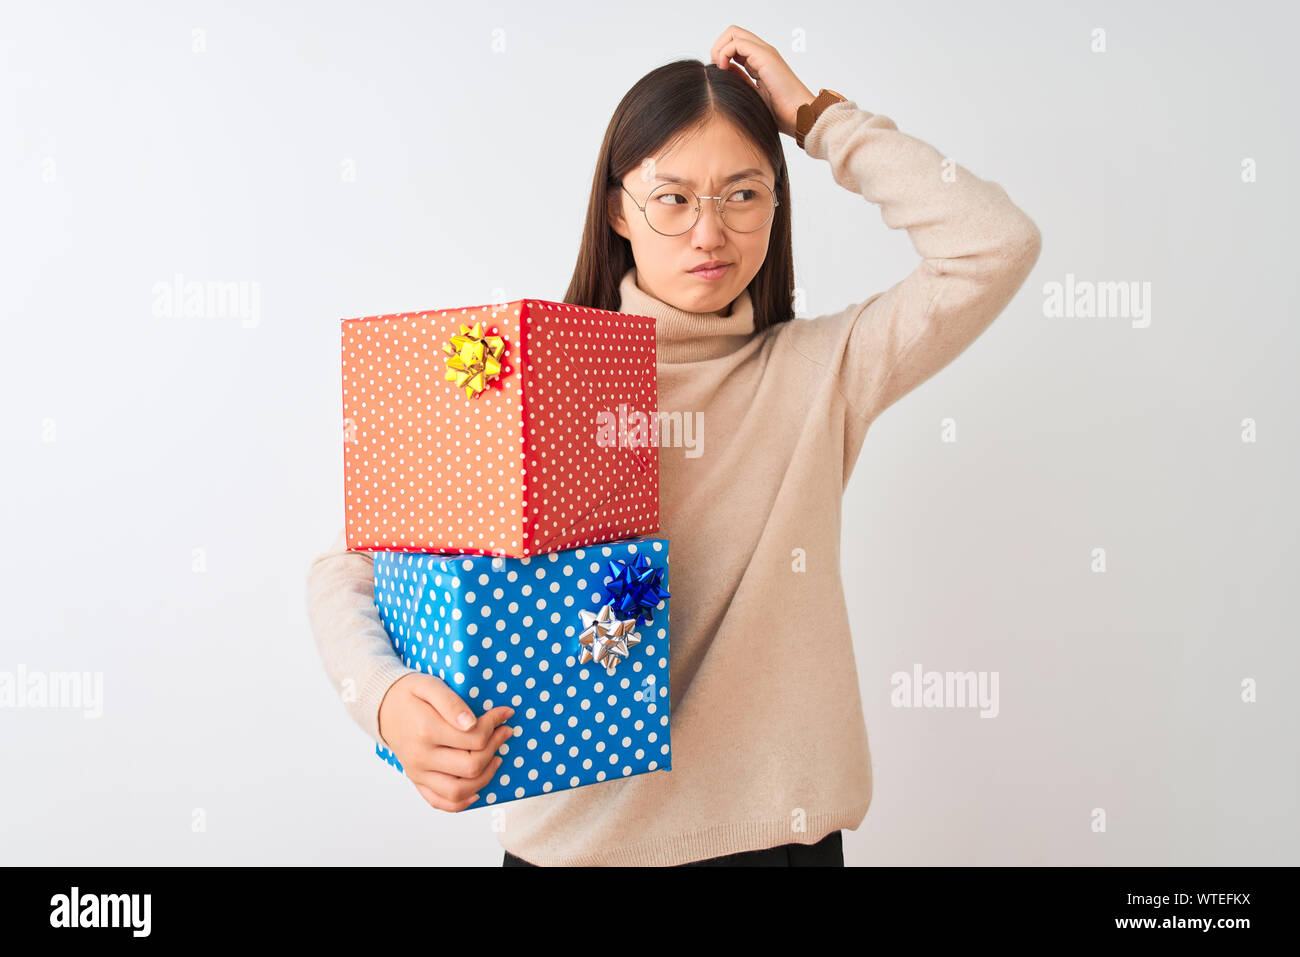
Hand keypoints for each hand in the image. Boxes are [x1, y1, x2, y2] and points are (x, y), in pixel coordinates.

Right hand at [377, 671, 514, 812]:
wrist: (383, 707)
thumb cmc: (409, 694)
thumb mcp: (429, 685)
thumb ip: (451, 702)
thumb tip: (472, 723)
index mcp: (426, 730)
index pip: (474, 738)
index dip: (494, 725)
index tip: (504, 713)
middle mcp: (421, 757)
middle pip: (471, 766)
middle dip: (495, 748)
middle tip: (504, 732)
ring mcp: (418, 773)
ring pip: (459, 790)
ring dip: (486, 777)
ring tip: (496, 758)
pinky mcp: (417, 781)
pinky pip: (440, 802)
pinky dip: (461, 802)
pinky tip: (476, 788)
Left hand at [709, 25, 816, 138]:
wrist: (800, 116)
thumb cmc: (781, 113)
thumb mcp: (753, 94)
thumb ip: (740, 80)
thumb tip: (723, 71)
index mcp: (760, 61)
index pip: (734, 44)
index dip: (721, 55)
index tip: (718, 74)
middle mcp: (762, 53)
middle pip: (732, 33)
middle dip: (718, 48)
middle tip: (717, 70)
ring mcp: (764, 52)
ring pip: (733, 33)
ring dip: (719, 49)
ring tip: (720, 70)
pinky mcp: (764, 56)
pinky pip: (736, 43)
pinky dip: (724, 54)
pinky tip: (725, 71)